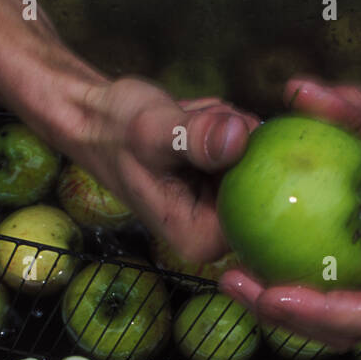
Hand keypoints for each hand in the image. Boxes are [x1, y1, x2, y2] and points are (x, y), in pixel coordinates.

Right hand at [70, 76, 259, 264]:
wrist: (95, 119)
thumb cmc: (115, 132)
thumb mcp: (154, 133)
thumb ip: (196, 138)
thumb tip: (239, 137)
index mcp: (202, 239)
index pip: (260, 207)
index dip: (252, 159)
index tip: (222, 130)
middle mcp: (217, 231)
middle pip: (264, 179)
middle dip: (236, 137)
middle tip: (192, 124)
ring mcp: (223, 206)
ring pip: (258, 156)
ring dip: (228, 124)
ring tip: (186, 121)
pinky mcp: (224, 181)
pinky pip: (248, 145)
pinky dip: (226, 122)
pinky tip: (194, 119)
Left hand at [220, 77, 360, 349]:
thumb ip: (353, 110)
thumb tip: (295, 88)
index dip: (324, 314)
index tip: (274, 294)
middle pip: (348, 333)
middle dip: (288, 319)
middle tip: (235, 284)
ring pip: (338, 332)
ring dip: (283, 317)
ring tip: (234, 281)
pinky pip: (336, 312)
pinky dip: (296, 301)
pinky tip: (253, 271)